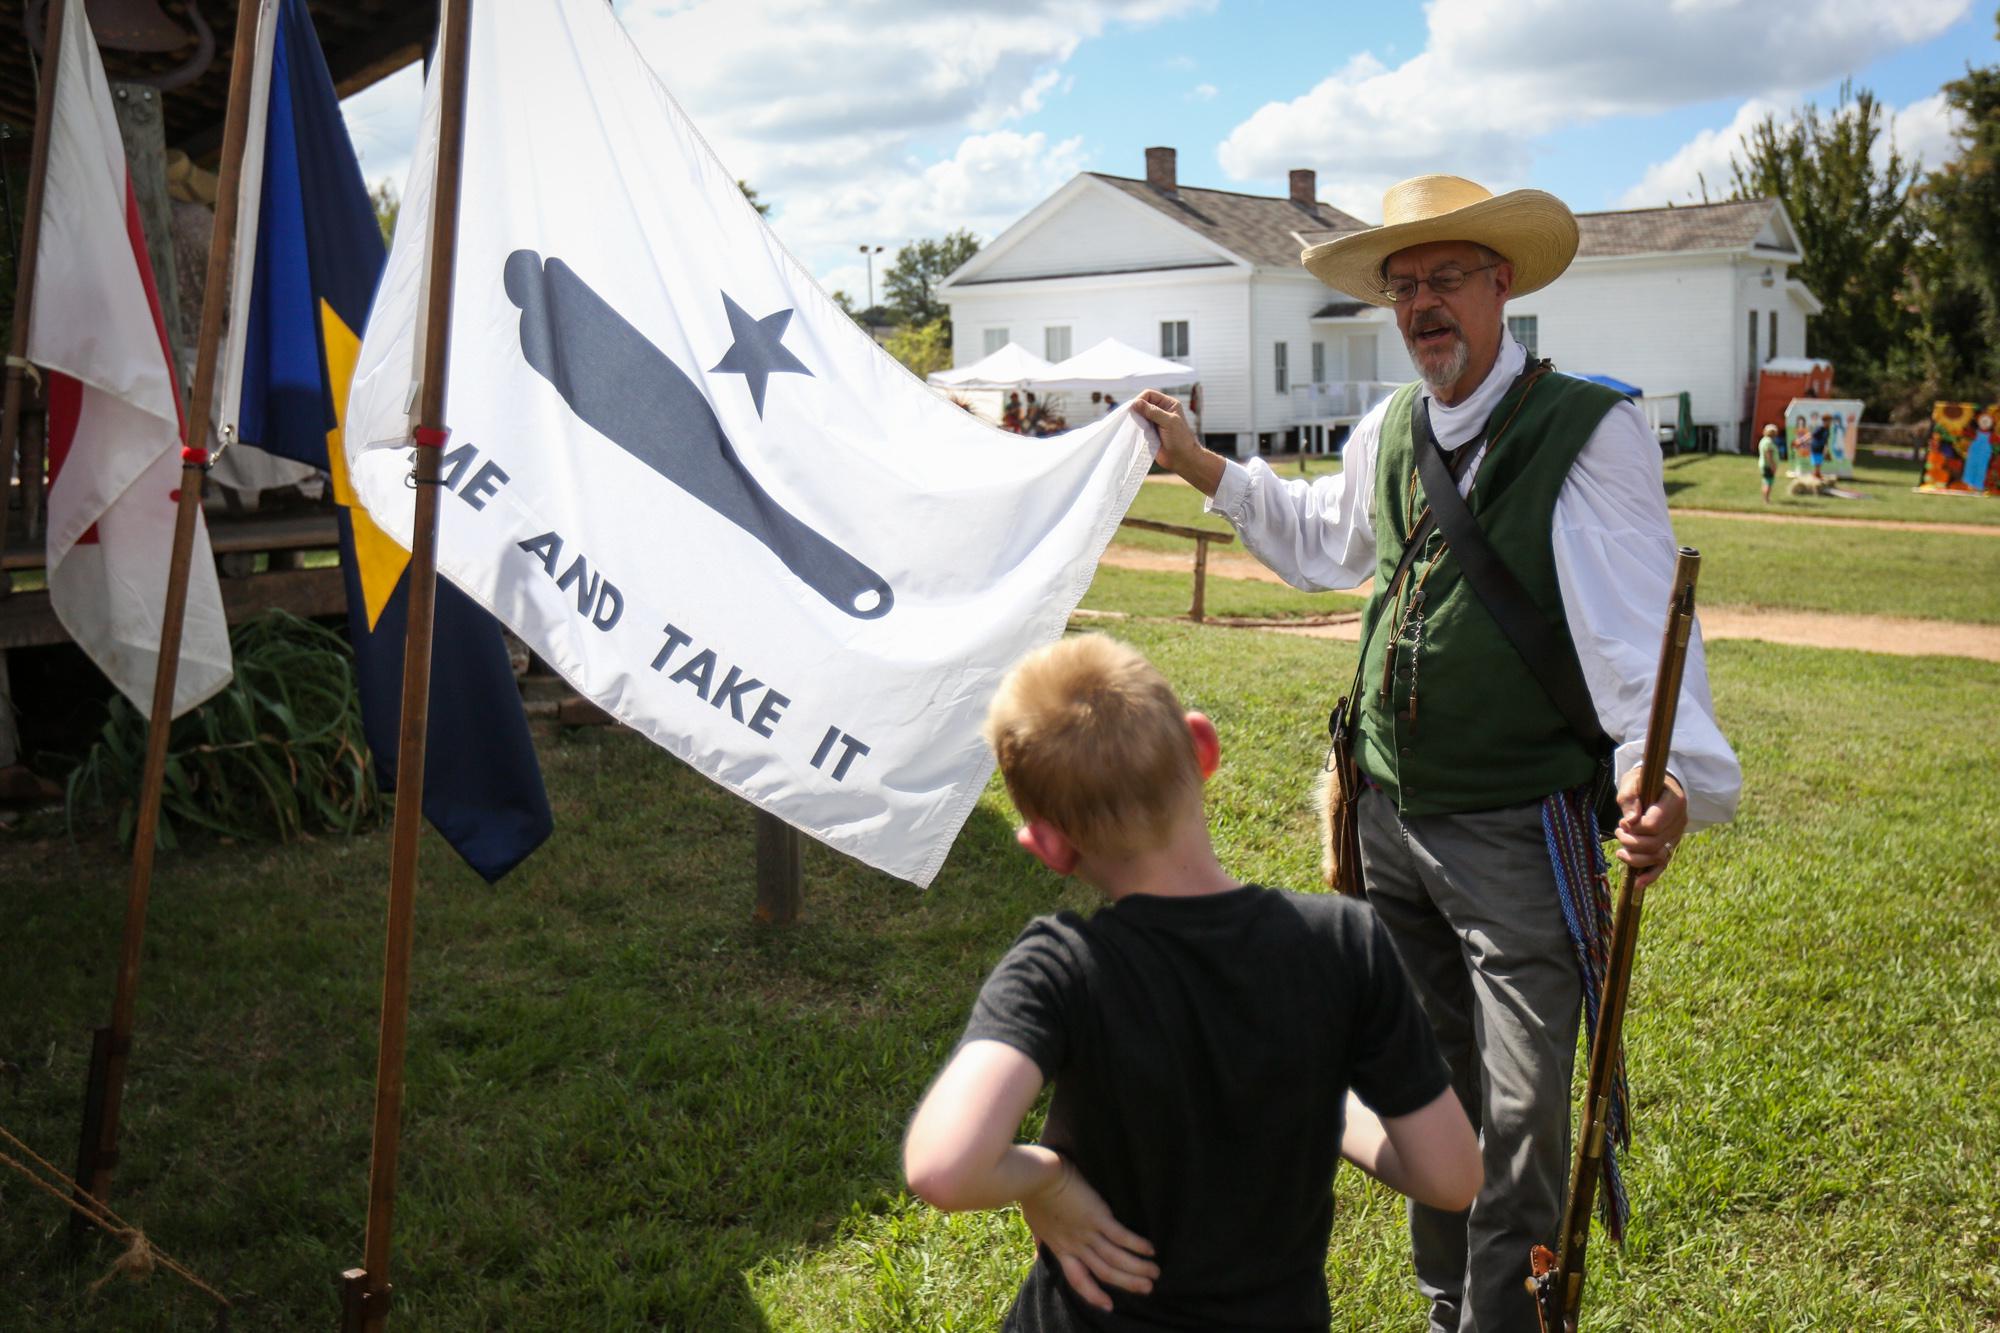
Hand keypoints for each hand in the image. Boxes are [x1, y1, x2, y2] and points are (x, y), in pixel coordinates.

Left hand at [1019, 1155, 1157, 1311]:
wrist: (1035, 1178)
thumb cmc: (1033, 1195)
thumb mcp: (1035, 1224)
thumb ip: (1041, 1241)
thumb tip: (1037, 1253)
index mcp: (1062, 1249)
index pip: (1079, 1280)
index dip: (1094, 1295)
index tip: (1108, 1306)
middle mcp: (1076, 1246)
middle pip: (1104, 1272)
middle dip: (1127, 1283)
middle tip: (1147, 1289)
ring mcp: (1087, 1233)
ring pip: (1116, 1259)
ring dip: (1137, 1268)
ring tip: (1155, 1273)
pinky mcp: (1097, 1216)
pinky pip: (1121, 1236)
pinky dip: (1136, 1245)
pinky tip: (1150, 1250)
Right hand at [1129, 390, 1221, 495]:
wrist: (1182, 459)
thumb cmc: (1180, 439)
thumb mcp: (1168, 422)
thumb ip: (1153, 411)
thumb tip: (1135, 403)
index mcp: (1168, 404)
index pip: (1149, 395)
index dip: (1141, 400)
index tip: (1134, 409)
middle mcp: (1161, 411)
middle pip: (1142, 405)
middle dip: (1137, 410)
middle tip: (1133, 419)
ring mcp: (1154, 422)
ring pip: (1139, 416)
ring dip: (1136, 420)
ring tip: (1136, 427)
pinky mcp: (1149, 433)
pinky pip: (1138, 427)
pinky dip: (1136, 429)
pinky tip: (1136, 433)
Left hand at [1615, 769, 1687, 890]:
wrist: (1659, 785)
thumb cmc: (1643, 782)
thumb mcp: (1632, 781)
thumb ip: (1629, 798)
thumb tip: (1629, 821)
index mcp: (1674, 803)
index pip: (1653, 825)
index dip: (1634, 828)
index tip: (1623, 823)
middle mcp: (1679, 822)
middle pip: (1654, 844)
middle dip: (1631, 843)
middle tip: (1618, 832)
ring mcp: (1676, 836)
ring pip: (1658, 857)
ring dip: (1635, 859)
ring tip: (1621, 851)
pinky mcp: (1670, 846)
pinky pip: (1663, 865)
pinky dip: (1650, 875)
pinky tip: (1638, 883)